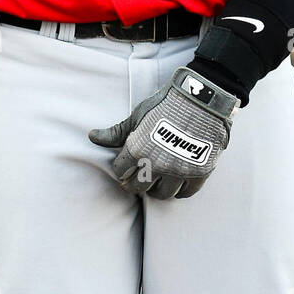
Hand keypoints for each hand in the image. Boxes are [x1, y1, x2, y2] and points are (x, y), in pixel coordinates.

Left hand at [89, 67, 237, 199]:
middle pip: (139, 188)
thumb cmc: (166, 104)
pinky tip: (177, 184)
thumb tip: (93, 137)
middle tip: (138, 177)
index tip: (125, 166)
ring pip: (163, 194)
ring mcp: (179, 171)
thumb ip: (117, 132)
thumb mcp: (138, 116)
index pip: (120, 171)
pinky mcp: (199, 172)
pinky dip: (180, 191)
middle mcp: (157, 166)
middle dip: (135, 183)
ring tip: (157, 182)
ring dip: (157, 190)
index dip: (120, 168)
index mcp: (138, 151)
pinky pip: (186, 193)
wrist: (201, 98)